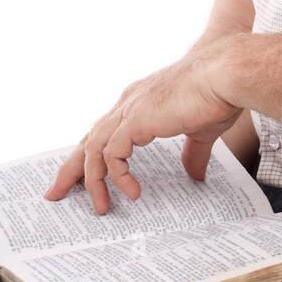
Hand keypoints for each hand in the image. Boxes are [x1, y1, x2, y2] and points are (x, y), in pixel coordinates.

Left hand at [43, 38, 242, 213]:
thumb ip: (191, 152)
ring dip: (92, 180)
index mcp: (139, 102)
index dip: (90, 155)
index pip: (104, 131)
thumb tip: (193, 175)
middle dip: (70, 169)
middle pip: (87, 140)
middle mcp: (128, 103)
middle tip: (56, 193)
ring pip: (93, 149)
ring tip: (100, 207)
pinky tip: (132, 192)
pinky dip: (118, 176)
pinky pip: (113, 154)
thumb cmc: (217, 94)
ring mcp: (129, 110)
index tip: (81, 177)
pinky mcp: (136, 120)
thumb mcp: (201, 131)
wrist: (225, 74)